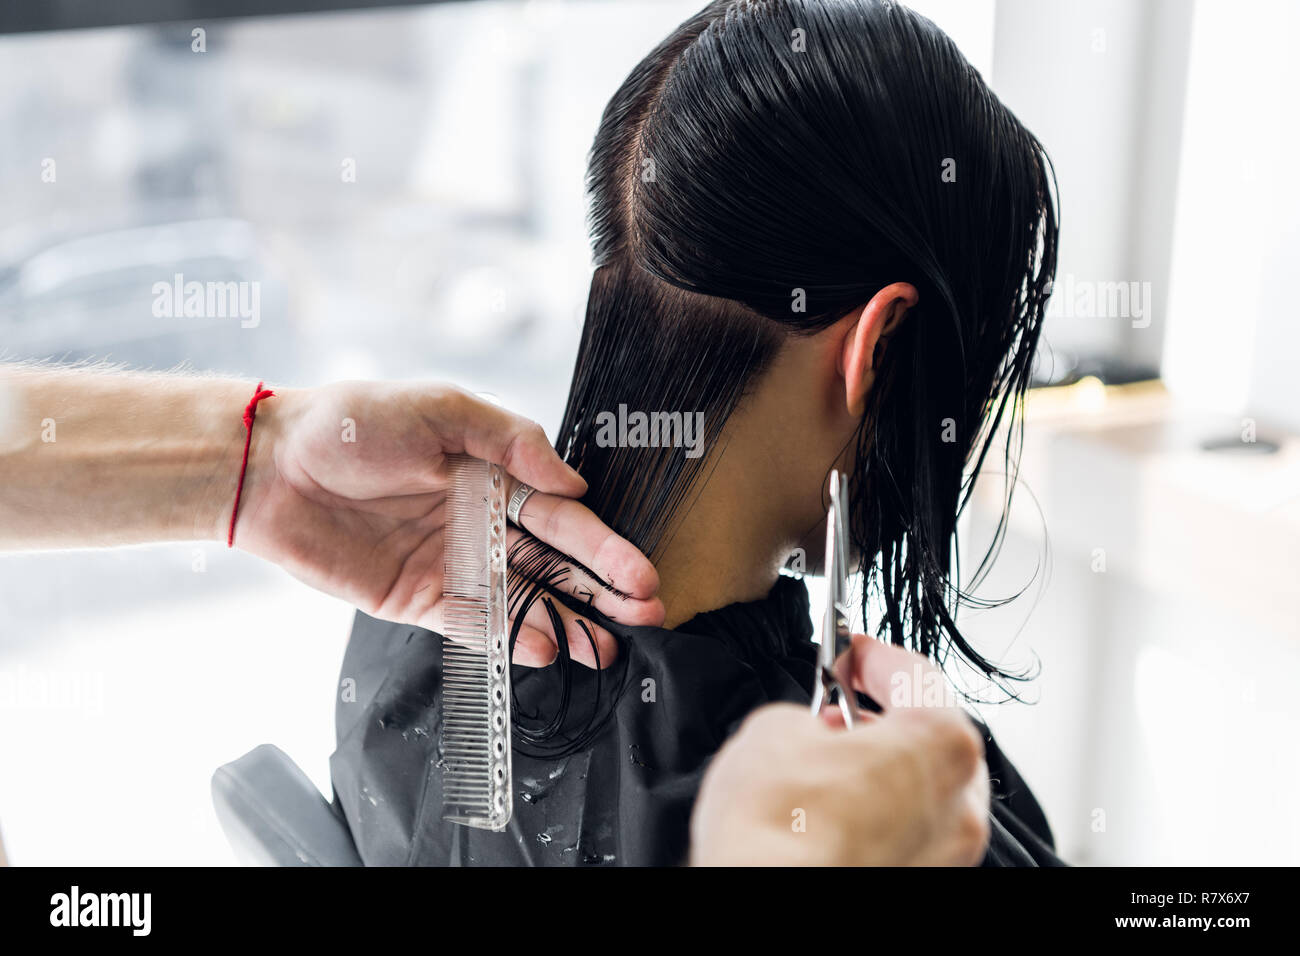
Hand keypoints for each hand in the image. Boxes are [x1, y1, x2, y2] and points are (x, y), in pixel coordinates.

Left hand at [231, 380, 663, 665]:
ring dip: (567, 623)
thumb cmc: (352, 423)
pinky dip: (509, 639)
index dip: (605, 549)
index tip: (642, 577)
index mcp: (494, 476)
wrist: (269, 468)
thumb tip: (573, 481)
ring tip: (606, 649)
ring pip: (523, 601)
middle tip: (645, 619)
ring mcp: (452, 565)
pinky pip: (472, 624)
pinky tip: (545, 649)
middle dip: (602, 593)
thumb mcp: (441, 409)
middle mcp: (481, 523)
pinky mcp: (417, 600)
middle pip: (555, 565)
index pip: (564, 518)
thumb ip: (511, 442)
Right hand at [690, 636, 989, 865]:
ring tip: (825, 770)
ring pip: (922, 794)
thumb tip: (807, 731)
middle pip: (929, 738)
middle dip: (881, 719)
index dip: (873, 656)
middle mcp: (961, 804)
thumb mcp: (773, 728)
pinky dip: (878, 819)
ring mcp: (947, 856)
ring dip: (881, 773)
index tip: (852, 653)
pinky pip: (908, 837)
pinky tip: (830, 816)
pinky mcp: (923, 884)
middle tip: (835, 712)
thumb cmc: (777, 833)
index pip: (916, 674)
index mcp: (939, 743)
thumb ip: (807, 716)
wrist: (766, 901)